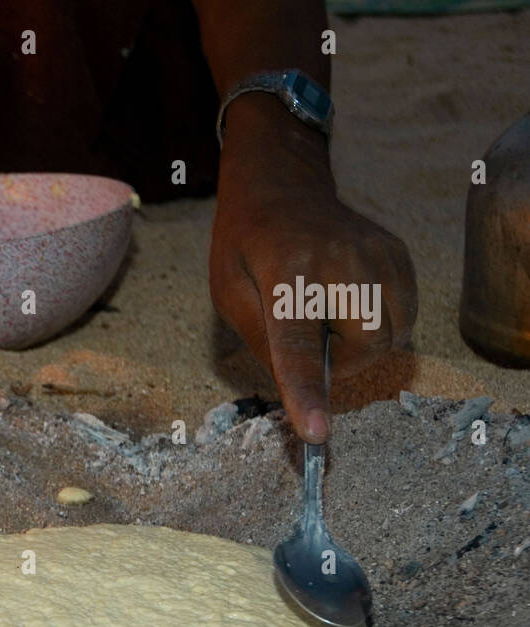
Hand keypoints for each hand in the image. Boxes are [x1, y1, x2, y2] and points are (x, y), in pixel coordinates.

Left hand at [208, 101, 416, 443]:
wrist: (280, 186)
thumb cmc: (246, 246)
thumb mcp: (229, 294)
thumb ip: (264, 344)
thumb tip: (303, 391)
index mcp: (285, 271)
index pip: (298, 344)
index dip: (307, 392)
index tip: (316, 433)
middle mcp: (340, 258)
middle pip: (365, 345)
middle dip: (341, 361)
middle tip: (311, 338)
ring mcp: (377, 252)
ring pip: (392, 336)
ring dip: (359, 343)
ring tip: (326, 314)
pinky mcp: (398, 254)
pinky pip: (404, 316)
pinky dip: (378, 323)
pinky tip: (347, 301)